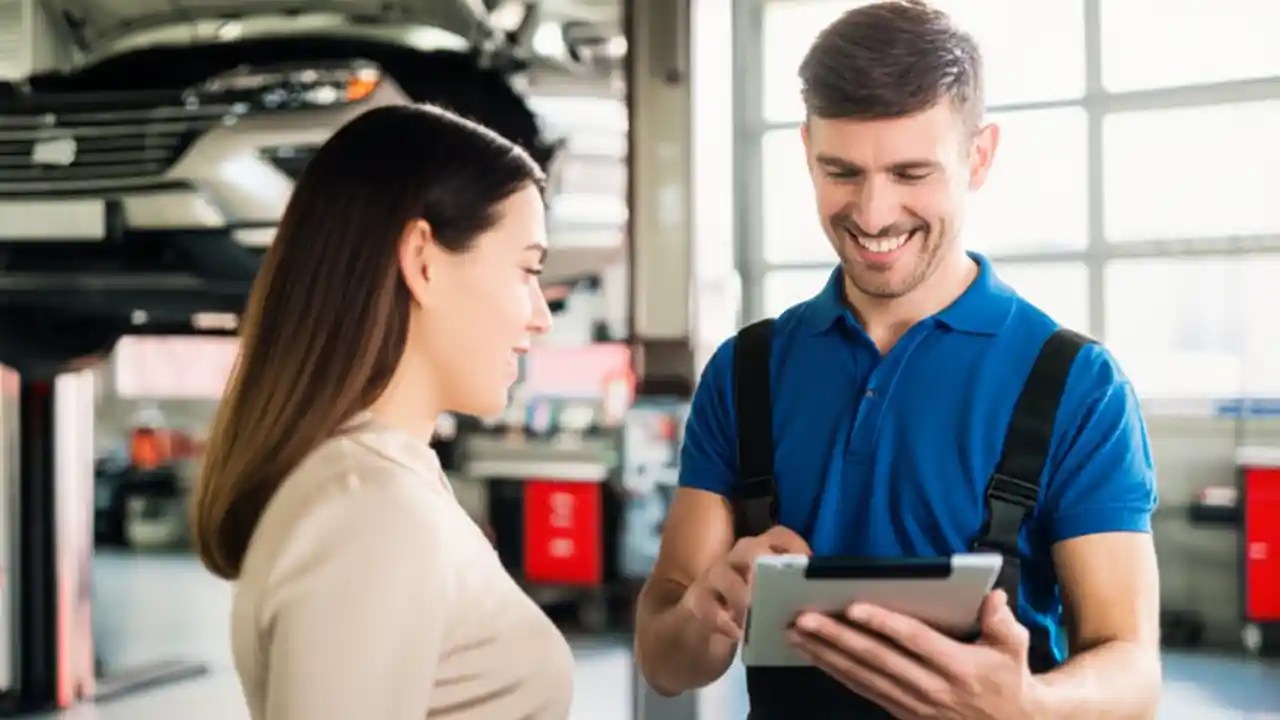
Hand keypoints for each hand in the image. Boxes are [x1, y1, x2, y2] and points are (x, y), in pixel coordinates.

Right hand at [680, 525, 810, 641]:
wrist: (706, 632)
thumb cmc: (754, 614)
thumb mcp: (773, 600)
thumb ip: (793, 595)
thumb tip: (825, 601)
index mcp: (762, 552)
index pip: (780, 536)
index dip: (796, 549)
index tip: (810, 571)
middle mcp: (737, 557)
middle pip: (751, 549)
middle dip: (765, 567)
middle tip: (780, 592)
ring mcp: (713, 577)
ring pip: (725, 575)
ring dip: (743, 599)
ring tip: (757, 620)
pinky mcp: (697, 601)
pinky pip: (708, 607)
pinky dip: (724, 622)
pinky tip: (739, 635)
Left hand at [788, 589, 1041, 719]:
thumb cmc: (1008, 678)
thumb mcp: (1015, 649)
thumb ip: (1003, 623)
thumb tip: (992, 597)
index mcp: (958, 667)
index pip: (914, 640)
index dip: (884, 623)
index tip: (854, 607)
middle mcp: (931, 687)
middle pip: (876, 658)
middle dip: (837, 638)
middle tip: (804, 618)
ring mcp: (913, 704)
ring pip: (862, 676)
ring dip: (826, 655)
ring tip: (796, 633)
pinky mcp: (901, 713)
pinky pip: (863, 690)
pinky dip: (835, 672)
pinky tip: (813, 656)